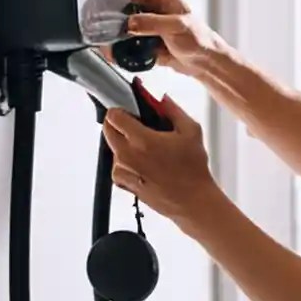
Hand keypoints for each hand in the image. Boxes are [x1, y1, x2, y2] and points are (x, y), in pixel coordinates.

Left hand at [102, 95, 220, 223]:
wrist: (192, 201)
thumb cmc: (193, 170)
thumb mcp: (191, 131)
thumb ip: (172, 110)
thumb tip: (160, 99)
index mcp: (142, 140)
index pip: (113, 116)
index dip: (121, 109)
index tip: (131, 111)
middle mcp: (128, 155)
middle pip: (108, 130)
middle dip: (120, 124)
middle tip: (138, 127)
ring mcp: (125, 171)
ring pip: (113, 148)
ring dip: (124, 144)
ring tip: (146, 149)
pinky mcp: (125, 184)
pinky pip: (117, 167)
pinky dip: (125, 162)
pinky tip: (144, 163)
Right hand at [107, 0, 228, 78]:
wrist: (205, 62)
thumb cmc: (200, 40)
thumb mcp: (176, 26)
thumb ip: (152, 23)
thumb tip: (130, 22)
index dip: (119, 1)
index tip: (106, 12)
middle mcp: (155, 8)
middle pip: (126, 10)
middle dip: (115, 21)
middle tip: (105, 32)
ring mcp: (151, 24)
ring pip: (126, 28)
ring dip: (117, 37)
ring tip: (108, 46)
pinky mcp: (148, 40)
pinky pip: (131, 43)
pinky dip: (124, 50)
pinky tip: (118, 55)